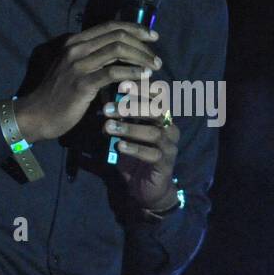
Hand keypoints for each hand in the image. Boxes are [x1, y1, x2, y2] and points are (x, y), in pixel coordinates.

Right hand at [15, 22, 160, 141]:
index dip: (135, 28)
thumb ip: (92, 58)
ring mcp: (78, 65)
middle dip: (142, 43)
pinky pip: (113, 73)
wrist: (36, 115)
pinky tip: (144, 77)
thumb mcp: (73, 69)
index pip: (110, 26)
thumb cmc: (57, 95)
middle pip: (117, 35)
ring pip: (118, 50)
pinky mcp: (82, 83)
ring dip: (141, 57)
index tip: (152, 36)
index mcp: (75, 42)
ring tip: (155, 67)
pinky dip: (133, 73)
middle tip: (157, 57)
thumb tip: (121, 54)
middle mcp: (76, 48)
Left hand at [103, 84, 180, 210]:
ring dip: (129, 129)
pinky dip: (135, 149)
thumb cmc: (134, 157)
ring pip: (153, 132)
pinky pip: (152, 154)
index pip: (155, 98)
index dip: (141, 90)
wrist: (146, 189)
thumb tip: (104, 102)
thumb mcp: (125, 135)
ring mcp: (169, 147)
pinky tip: (119, 146)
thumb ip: (119, 121)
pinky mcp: (165, 164)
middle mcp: (169, 129)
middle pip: (156, 112)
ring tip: (108, 127)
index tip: (120, 85)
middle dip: (131, 107)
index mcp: (161, 118)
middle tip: (107, 109)